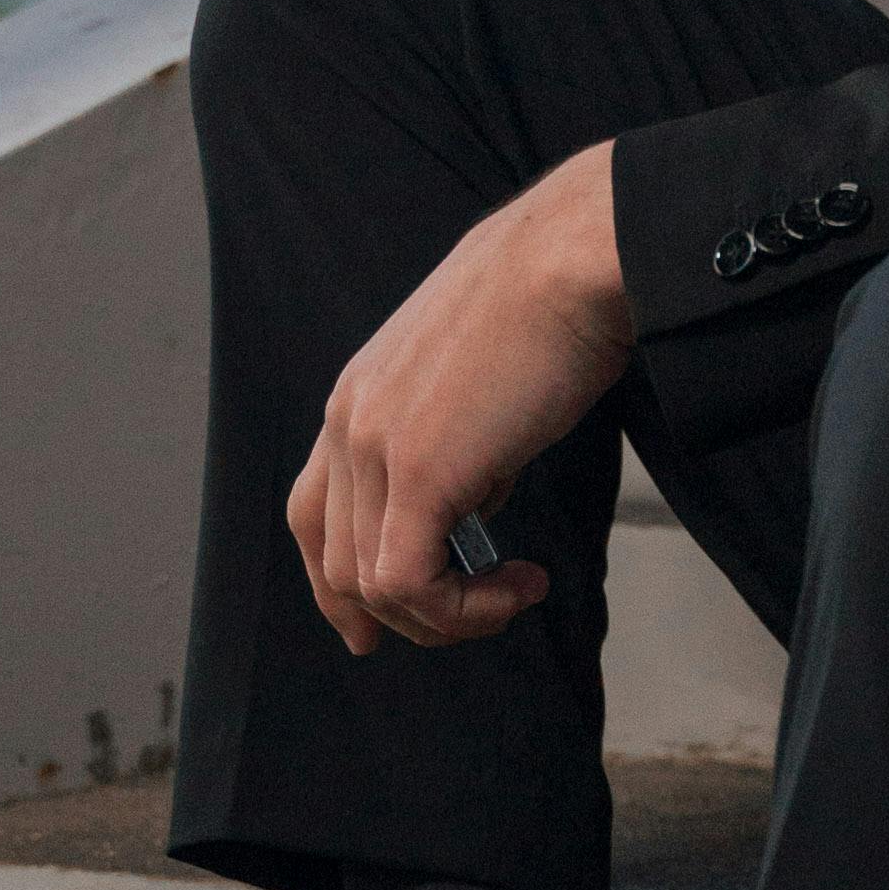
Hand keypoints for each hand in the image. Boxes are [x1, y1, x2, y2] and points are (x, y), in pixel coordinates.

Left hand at [289, 142, 632, 653]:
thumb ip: (458, 437)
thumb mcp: (480, 377)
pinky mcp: (419, 472)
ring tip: (513, 593)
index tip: (372, 628)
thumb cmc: (552, 300)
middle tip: (473, 621)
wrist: (573, 261)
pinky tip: (520, 587)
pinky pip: (410, 583)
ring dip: (448, 615)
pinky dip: (464, 609)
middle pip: (337, 563)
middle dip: (401, 616)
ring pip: (372, 585)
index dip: (335, 583)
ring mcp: (376, 446)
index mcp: (359, 394)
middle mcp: (350, 421)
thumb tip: (474, 499)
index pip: (314, 513)